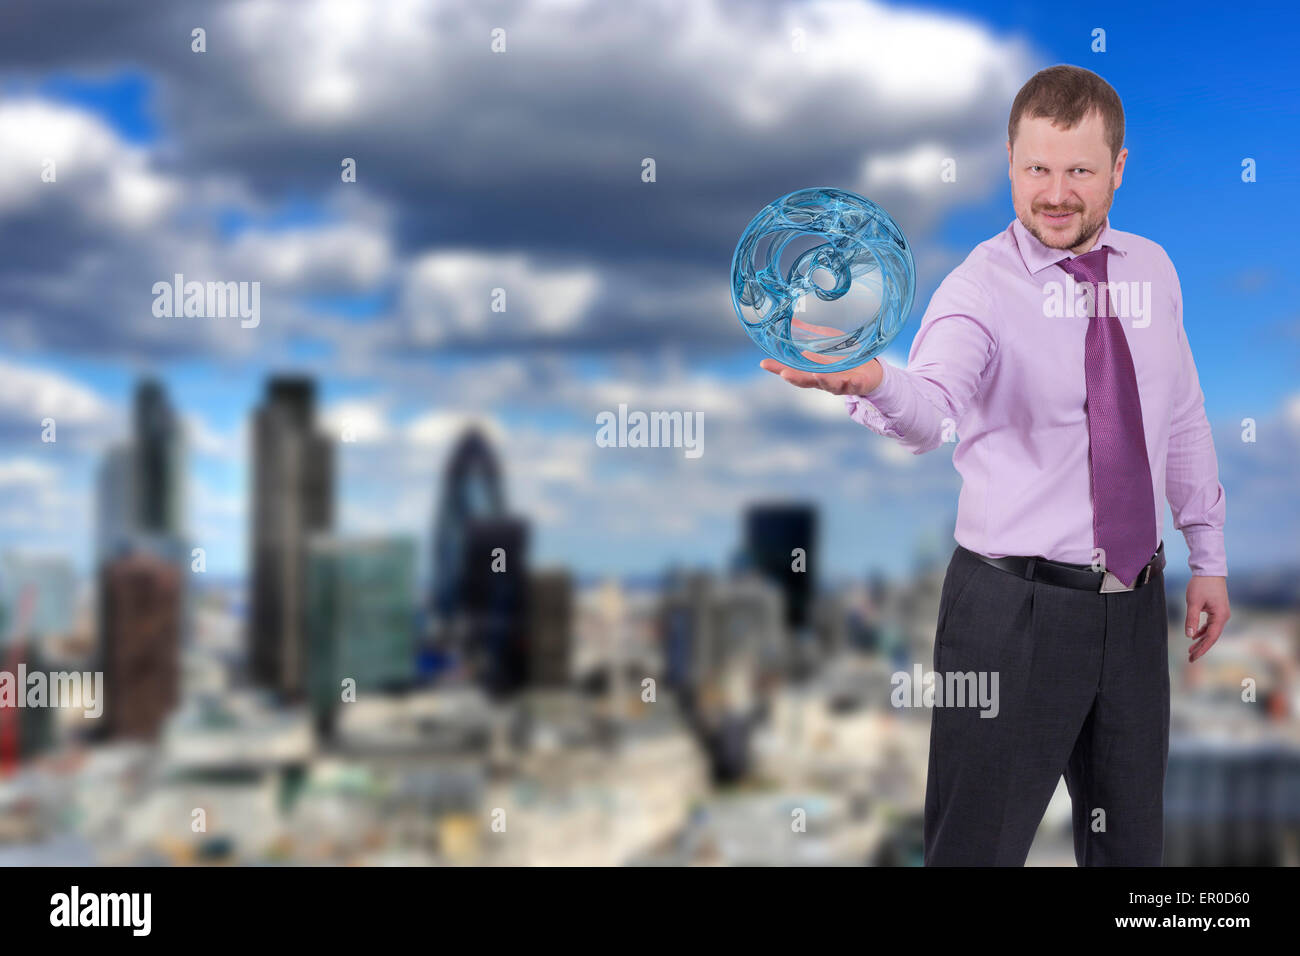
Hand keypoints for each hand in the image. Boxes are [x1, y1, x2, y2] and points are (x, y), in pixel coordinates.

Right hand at [759, 319, 883, 395]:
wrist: (869, 369)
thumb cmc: (843, 356)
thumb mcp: (823, 341)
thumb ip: (806, 334)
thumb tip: (789, 320)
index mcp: (813, 370)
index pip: (793, 370)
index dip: (779, 368)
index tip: (765, 363)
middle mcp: (823, 379)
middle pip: (806, 381)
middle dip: (795, 378)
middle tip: (784, 373)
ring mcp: (840, 383)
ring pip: (829, 384)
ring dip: (822, 380)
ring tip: (815, 375)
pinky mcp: (858, 383)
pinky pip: (854, 385)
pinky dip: (851, 384)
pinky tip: (850, 380)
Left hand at [1184, 575, 1228, 662]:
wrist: (1209, 569)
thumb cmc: (1201, 584)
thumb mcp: (1193, 602)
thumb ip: (1191, 619)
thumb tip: (1189, 635)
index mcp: (1220, 616)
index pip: (1211, 637)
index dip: (1202, 649)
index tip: (1193, 657)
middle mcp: (1223, 617)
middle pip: (1212, 637)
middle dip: (1201, 648)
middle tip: (1190, 658)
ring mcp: (1221, 613)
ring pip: (1211, 631)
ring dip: (1201, 640)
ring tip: (1190, 650)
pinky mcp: (1217, 609)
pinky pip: (1210, 625)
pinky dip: (1202, 631)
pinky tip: (1195, 636)